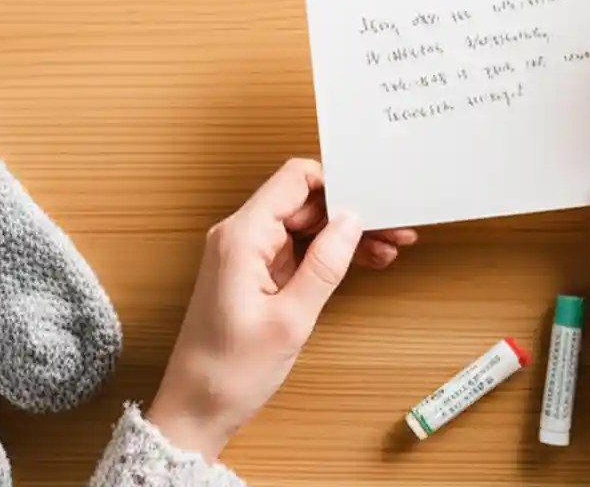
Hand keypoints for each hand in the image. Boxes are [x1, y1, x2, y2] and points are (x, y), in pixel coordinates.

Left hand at [147, 158, 416, 460]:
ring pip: (304, 226)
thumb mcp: (291, 320)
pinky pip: (297, 250)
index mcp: (242, 237)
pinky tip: (364, 261)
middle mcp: (240, 236)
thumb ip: (324, 265)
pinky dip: (328, 254)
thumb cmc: (230, 372)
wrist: (196, 410)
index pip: (295, 179)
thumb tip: (352, 221)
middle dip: (349, 211)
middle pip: (303, 201)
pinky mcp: (253, 273)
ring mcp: (246, 255)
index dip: (337, 183)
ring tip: (390, 246)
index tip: (372, 197)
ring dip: (344, 234)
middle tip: (394, 227)